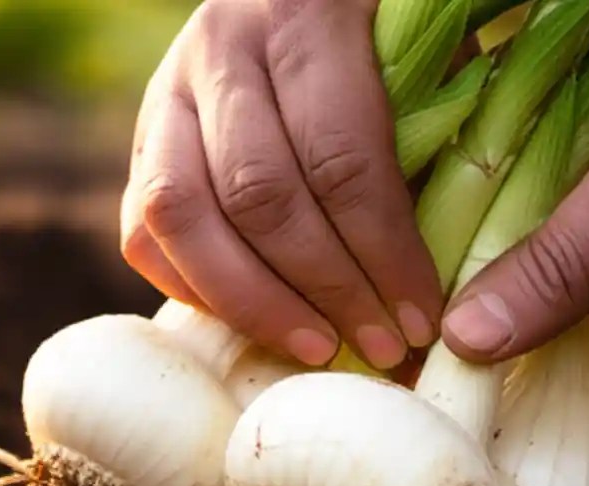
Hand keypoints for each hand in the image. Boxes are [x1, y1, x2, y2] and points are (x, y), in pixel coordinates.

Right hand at [119, 0, 443, 369]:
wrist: (299, 1)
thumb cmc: (390, 42)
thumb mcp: (428, 67)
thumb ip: (433, 148)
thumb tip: (448, 288)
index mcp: (307, 13)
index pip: (341, 160)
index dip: (383, 255)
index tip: (421, 319)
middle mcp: (222, 45)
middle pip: (260, 196)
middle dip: (326, 289)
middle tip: (378, 347)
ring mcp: (166, 90)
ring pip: (182, 216)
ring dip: (253, 302)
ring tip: (316, 347)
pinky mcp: (139, 138)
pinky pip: (143, 231)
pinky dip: (195, 289)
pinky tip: (256, 321)